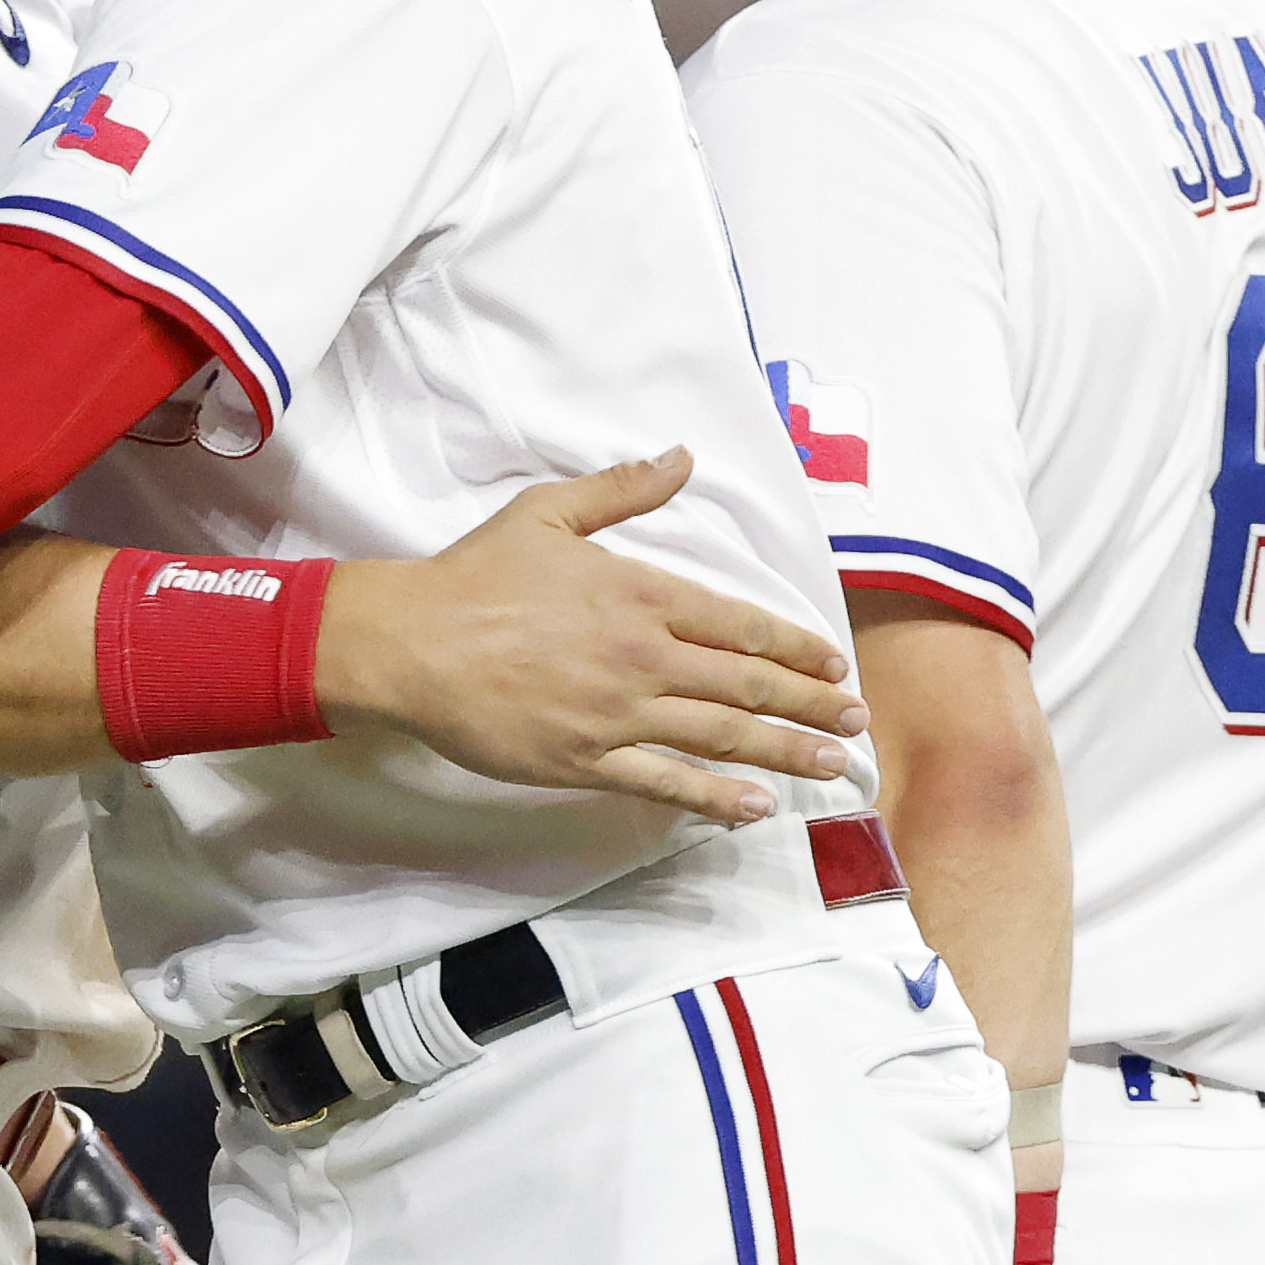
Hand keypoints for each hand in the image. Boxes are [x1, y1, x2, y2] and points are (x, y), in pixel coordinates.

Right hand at [316, 449, 865, 829]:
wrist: (408, 643)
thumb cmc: (473, 576)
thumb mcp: (549, 513)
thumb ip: (623, 489)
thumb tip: (681, 457)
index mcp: (640, 594)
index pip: (739, 624)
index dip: (794, 646)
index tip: (833, 664)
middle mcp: (641, 655)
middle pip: (746, 684)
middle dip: (810, 704)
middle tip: (855, 721)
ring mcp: (616, 713)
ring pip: (720, 736)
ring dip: (783, 752)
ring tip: (829, 767)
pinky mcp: (584, 760)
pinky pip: (663, 782)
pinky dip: (713, 798)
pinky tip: (753, 807)